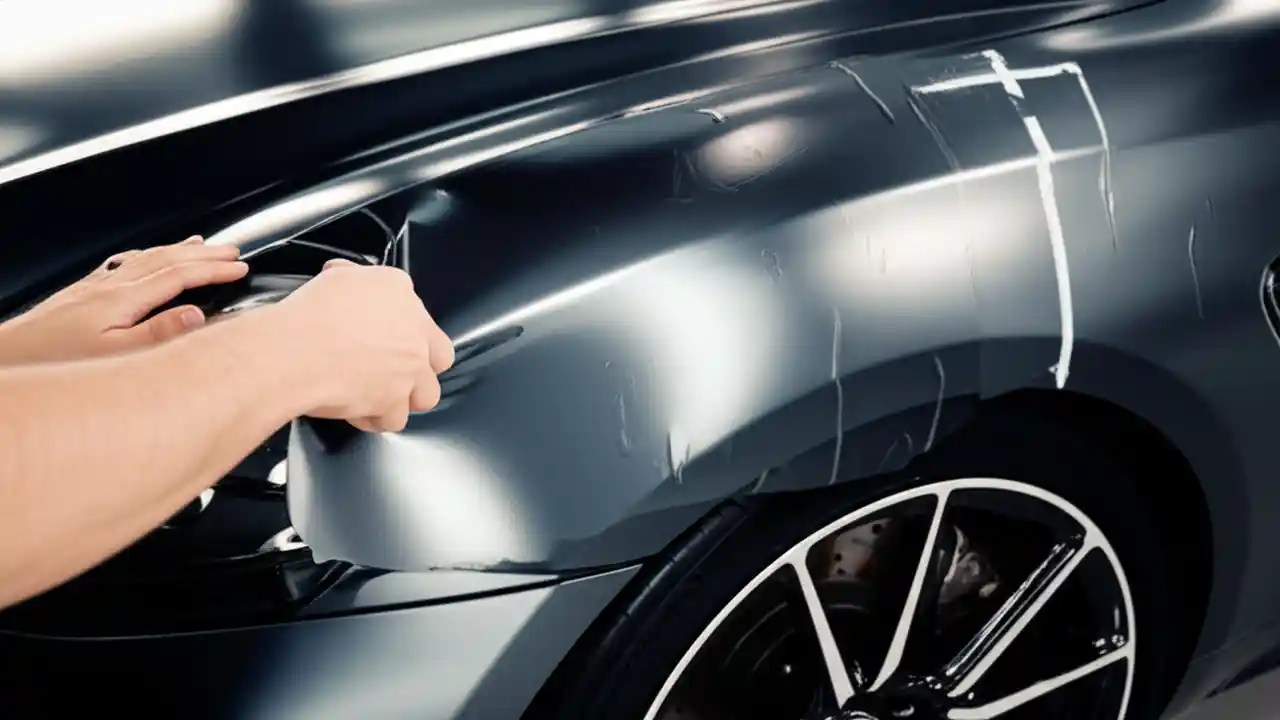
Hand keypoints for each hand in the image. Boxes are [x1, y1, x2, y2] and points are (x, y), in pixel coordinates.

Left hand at [0, 236, 247, 364]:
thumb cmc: (57, 362)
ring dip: (178, 248)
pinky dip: (146, 255)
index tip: (239, 268)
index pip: (180, 276)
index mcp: (123, 300)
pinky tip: (145, 258)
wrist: (10, 357)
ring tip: (200, 243)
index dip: (213, 270)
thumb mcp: (114, 356)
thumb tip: (196, 315)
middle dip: (203, 253)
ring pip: (146, 257)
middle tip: (232, 250)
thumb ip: (157, 333)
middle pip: (166, 259)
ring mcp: (94, 287)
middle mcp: (109, 287)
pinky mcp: (81, 294)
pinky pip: (125, 264)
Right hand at [264, 259, 453, 431]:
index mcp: (398, 292)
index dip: (403, 329)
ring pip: (426, 394)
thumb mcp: (333, 279)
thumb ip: (350, 277)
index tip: (385, 336)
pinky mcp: (394, 400)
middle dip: (421, 367)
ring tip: (380, 397)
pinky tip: (360, 412)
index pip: (418, 313)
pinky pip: (395, 419)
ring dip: (405, 398)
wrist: (293, 351)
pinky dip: (377, 419)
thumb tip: (342, 273)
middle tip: (397, 371)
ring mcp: (409, 368)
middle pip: (439, 357)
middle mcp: (413, 330)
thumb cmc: (307, 316)